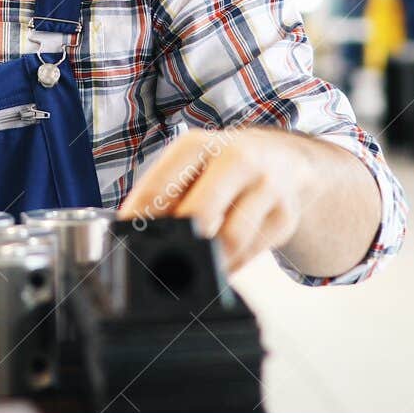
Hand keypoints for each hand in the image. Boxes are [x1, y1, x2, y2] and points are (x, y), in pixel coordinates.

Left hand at [118, 127, 311, 272]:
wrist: (283, 159)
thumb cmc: (221, 166)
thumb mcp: (189, 165)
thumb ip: (163, 195)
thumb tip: (135, 231)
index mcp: (199, 145)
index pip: (160, 186)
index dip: (141, 220)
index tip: (128, 240)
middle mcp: (237, 159)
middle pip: (200, 214)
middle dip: (180, 241)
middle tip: (163, 260)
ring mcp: (266, 187)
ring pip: (230, 240)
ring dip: (207, 261)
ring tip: (192, 267)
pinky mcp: (285, 216)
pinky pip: (250, 253)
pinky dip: (231, 265)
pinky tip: (221, 262)